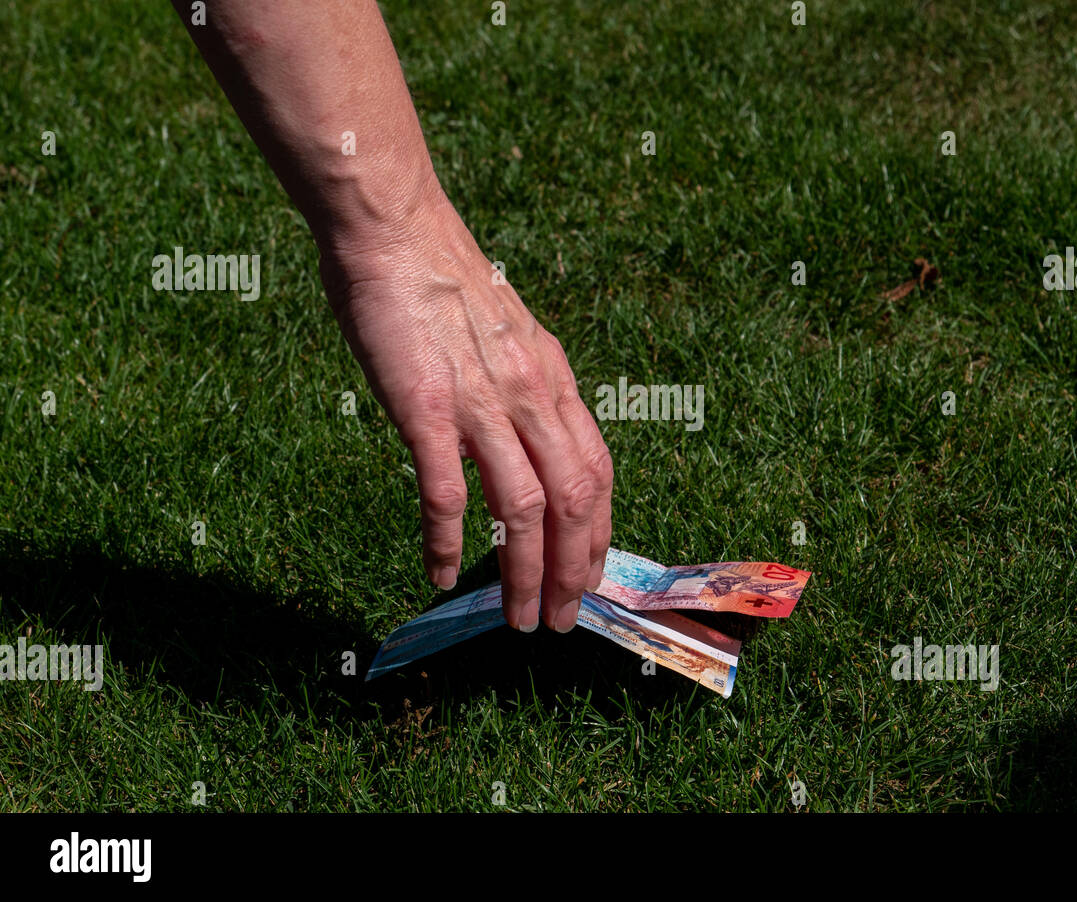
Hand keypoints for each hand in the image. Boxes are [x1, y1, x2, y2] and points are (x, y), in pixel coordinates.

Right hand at [318, 189, 612, 632]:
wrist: (396, 228)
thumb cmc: (444, 280)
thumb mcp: (511, 334)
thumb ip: (526, 387)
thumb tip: (529, 442)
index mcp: (553, 379)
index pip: (597, 473)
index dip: (599, 534)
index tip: (588, 577)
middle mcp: (530, 395)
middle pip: (572, 502)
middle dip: (571, 571)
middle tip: (558, 618)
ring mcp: (481, 402)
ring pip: (522, 508)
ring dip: (522, 572)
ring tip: (514, 616)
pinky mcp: (426, 406)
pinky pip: (446, 490)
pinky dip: (447, 539)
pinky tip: (440, 571)